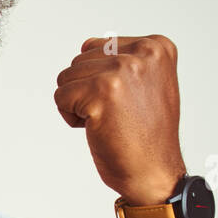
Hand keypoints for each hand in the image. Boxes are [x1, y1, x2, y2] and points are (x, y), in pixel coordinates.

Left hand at [53, 34, 186, 205]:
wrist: (154, 173)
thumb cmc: (146, 135)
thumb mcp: (146, 84)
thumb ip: (121, 59)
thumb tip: (85, 45)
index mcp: (157, 47)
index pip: (99, 47)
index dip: (102, 80)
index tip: (128, 101)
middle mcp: (142, 54)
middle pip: (80, 61)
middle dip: (88, 91)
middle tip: (118, 115)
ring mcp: (121, 72)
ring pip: (66, 78)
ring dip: (78, 104)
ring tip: (108, 121)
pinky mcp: (101, 94)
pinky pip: (60, 97)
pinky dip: (71, 118)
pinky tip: (97, 128)